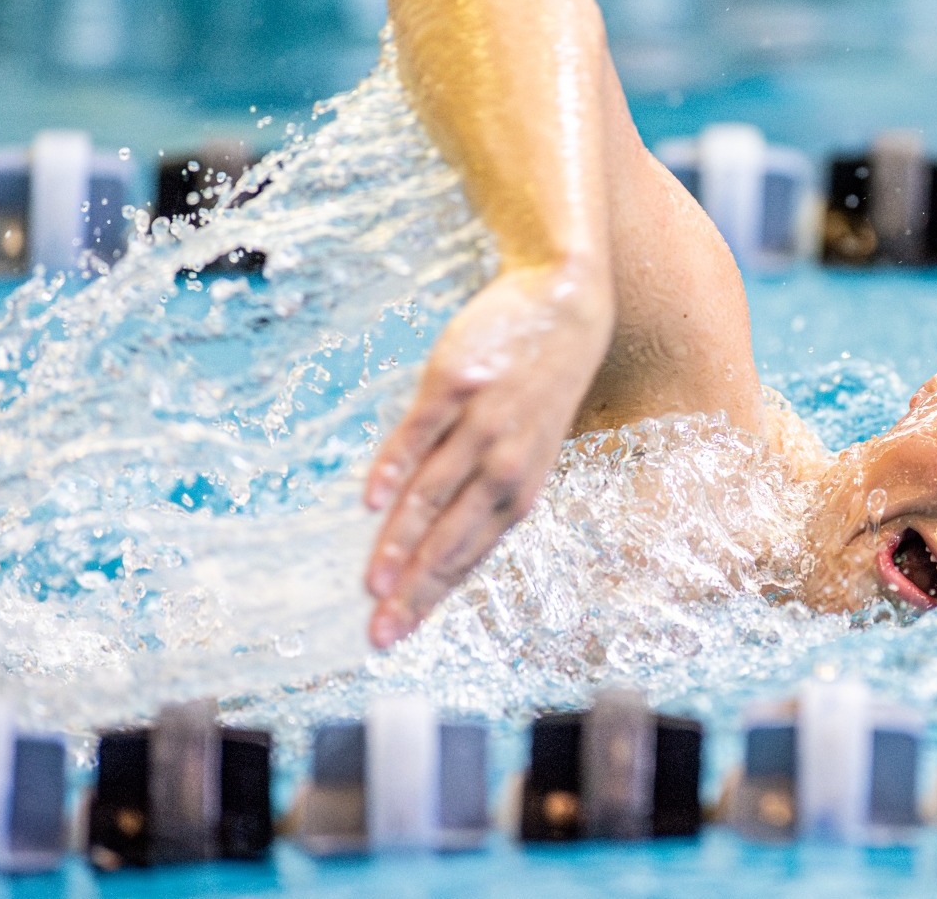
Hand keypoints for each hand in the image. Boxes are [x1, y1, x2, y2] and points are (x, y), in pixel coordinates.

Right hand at [362, 264, 611, 647]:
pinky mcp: (458, 383)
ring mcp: (483, 422)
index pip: (471, 554)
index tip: (396, 634)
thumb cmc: (537, 383)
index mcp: (523, 487)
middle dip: (414, 590)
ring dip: (401, 542)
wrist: (564, 302)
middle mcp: (507, 462)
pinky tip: (372, 502)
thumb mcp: (529, 444)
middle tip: (379, 633)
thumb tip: (434, 540)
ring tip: (372, 584)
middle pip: (452, 537)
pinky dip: (396, 468)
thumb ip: (486, 491)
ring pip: (435, 494)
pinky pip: (421, 433)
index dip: (432, 595)